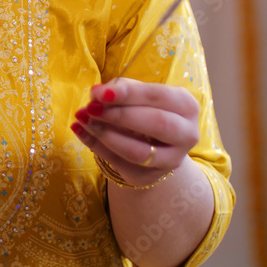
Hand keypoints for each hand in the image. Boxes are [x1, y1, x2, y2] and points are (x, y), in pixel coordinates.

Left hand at [69, 78, 198, 186]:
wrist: (154, 144)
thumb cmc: (145, 109)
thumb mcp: (138, 95)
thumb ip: (120, 90)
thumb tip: (97, 95)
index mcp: (186, 106)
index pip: (158, 96)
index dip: (128, 93)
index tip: (99, 92)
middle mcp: (186, 134)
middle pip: (157, 124)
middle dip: (119, 115)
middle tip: (91, 107)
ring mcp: (171, 160)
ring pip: (139, 151)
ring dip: (106, 134)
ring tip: (82, 119)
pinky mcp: (149, 176)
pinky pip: (120, 163)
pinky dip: (95, 146)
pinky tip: (79, 130)